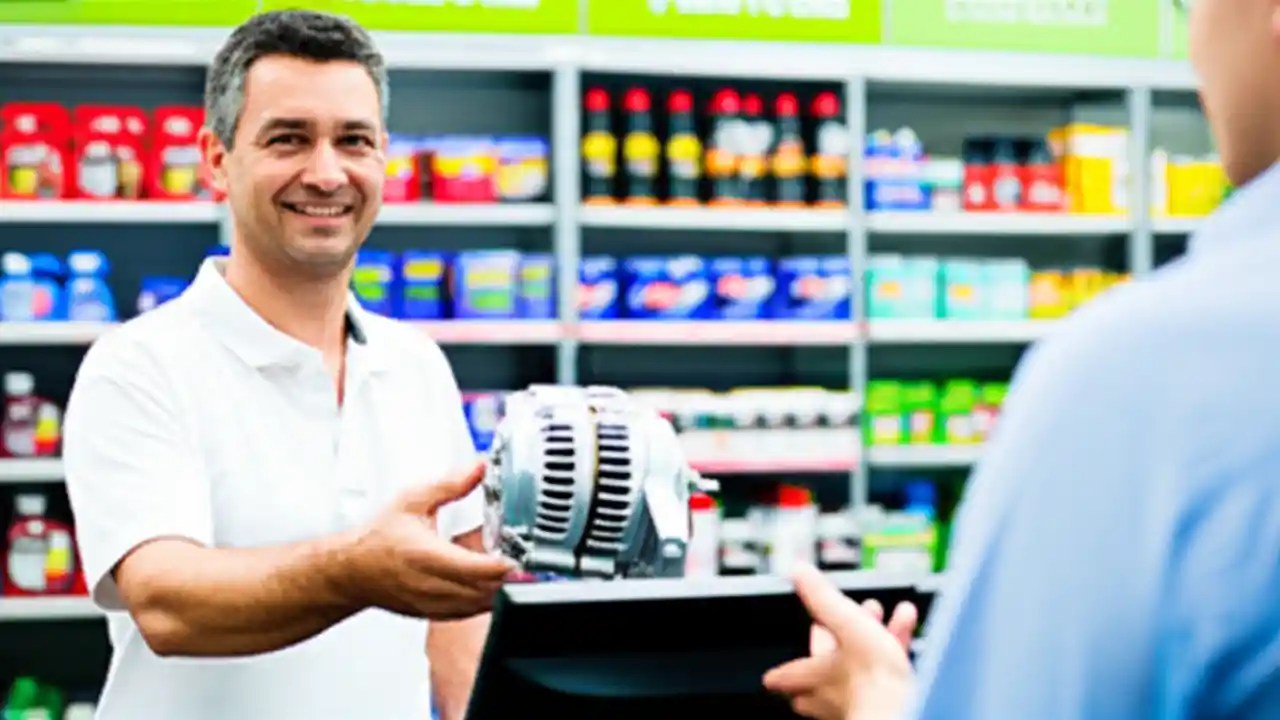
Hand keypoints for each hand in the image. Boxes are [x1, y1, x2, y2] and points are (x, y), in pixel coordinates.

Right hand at [339, 462, 516, 620]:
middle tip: (531, 563)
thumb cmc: (379, 538)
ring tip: (518, 573)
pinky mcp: (435, 614)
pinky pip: (470, 613)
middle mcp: (432, 585)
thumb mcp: (414, 501)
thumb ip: (450, 485)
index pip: (476, 569)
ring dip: (502, 591)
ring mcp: (434, 604)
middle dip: (511, 578)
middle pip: (485, 591)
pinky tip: (496, 586)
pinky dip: (487, 601)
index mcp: (427, 556)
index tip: (523, 554)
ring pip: (481, 606)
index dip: (504, 565)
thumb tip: (478, 468)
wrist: (353, 571)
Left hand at [763, 564, 918, 719]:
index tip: (772, 676)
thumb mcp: (847, 623)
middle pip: (819, 683)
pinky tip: (908, 642)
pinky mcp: (886, 707)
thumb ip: (822, 598)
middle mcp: (831, 697)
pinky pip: (886, 681)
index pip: (787, 678)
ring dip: (871, 647)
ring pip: (857, 677)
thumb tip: (799, 571)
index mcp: (815, 677)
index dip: (780, 674)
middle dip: (825, 659)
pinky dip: (894, 661)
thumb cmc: (871, 676)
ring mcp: (858, 705)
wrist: (905, 710)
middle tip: (831, 641)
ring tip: (891, 622)